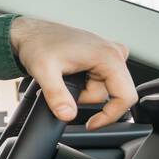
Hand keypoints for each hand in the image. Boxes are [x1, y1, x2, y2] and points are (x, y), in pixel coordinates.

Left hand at [9, 16, 137, 129]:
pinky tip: (71, 75)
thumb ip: (56, 96)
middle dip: (86, 98)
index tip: (91, 124)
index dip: (110, 115)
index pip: (126, 96)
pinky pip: (100, 81)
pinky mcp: (103, 57)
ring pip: (104, 89)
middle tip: (64, 87)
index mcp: (108, 56)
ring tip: (64, 77)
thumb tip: (67, 115)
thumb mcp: (44, 71)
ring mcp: (110, 54)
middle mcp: (114, 53)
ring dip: (83, 92)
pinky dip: (84, 85)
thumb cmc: (39, 44)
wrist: (32, 34)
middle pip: (113, 94)